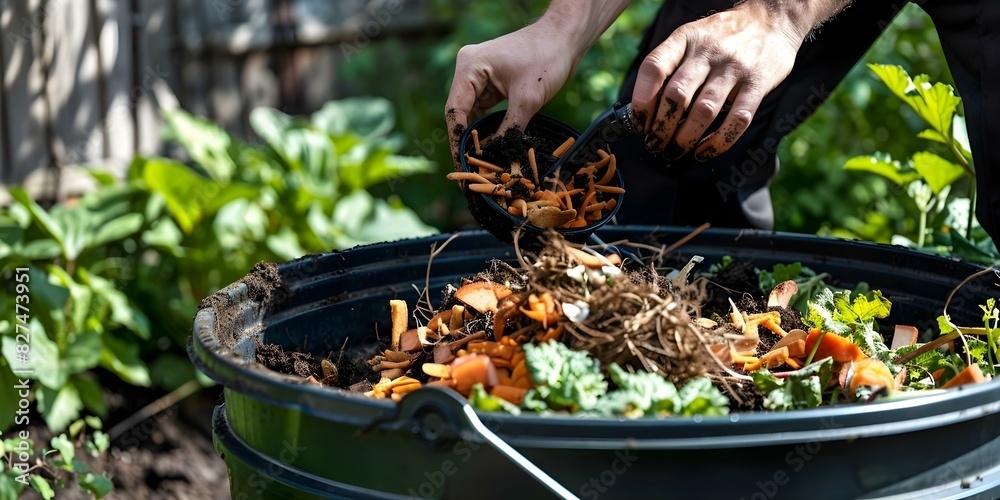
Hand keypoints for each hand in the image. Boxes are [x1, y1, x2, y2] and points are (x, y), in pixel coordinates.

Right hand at [444, 19, 579, 163]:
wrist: (567, 38)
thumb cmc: (546, 58)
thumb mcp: (527, 98)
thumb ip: (509, 129)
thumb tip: (498, 158)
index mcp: (470, 66)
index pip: (456, 109)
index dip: (458, 140)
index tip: (462, 165)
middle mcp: (470, 70)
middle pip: (461, 113)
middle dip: (467, 141)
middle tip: (470, 170)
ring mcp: (481, 76)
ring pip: (472, 114)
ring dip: (478, 136)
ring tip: (481, 164)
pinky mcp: (493, 83)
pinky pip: (485, 110)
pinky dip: (489, 127)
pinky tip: (492, 147)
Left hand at [631, 1, 811, 160]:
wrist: (773, 19)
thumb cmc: (722, 37)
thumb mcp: (692, 37)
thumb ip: (670, 65)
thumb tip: (644, 108)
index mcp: (685, 38)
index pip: (655, 68)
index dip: (642, 100)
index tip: (639, 124)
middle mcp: (708, 51)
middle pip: (677, 95)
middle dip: (661, 128)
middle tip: (655, 144)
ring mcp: (734, 68)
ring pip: (704, 111)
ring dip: (685, 138)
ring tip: (675, 151)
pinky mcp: (758, 84)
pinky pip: (737, 120)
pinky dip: (718, 142)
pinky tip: (704, 152)